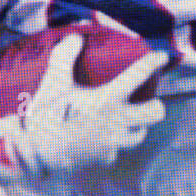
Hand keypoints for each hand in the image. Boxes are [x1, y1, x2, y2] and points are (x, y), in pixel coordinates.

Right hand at [18, 35, 167, 175]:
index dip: (153, 62)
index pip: (138, 76)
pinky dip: (111, 146)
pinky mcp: (105, 158)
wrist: (33, 153)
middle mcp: (117, 121)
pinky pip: (116, 151)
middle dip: (155, 105)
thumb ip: (64, 57)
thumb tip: (74, 37)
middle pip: (155, 113)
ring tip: (127, 120)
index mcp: (107, 99)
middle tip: (146, 100)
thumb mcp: (54, 83)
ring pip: (140, 135)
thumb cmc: (45, 115)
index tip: (162, 57)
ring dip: (136, 127)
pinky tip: (100, 140)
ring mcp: (113, 143)